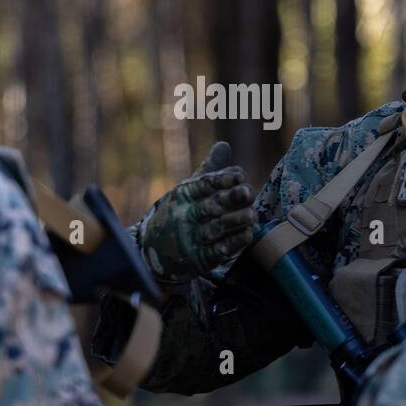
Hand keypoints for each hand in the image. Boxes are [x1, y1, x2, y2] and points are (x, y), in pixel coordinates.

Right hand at [140, 142, 257, 281]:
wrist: (153, 250)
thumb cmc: (179, 212)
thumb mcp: (188, 191)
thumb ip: (209, 171)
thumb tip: (224, 145)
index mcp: (183, 195)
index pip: (204, 184)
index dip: (223, 179)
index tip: (240, 174)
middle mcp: (185, 216)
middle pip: (210, 205)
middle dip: (231, 198)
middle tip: (248, 192)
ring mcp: (191, 239)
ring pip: (216, 228)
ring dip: (235, 221)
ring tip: (251, 214)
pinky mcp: (198, 260)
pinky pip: (217, 251)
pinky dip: (233, 243)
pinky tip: (246, 234)